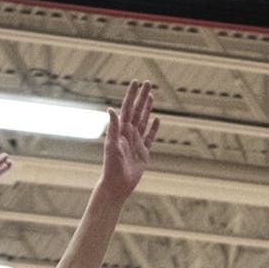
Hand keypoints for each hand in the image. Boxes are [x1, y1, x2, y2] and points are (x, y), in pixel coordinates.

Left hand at [100, 80, 158, 197]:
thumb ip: (112, 127)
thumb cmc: (111, 166)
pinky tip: (157, 119)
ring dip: (147, 108)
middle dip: (142, 97)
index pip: (127, 108)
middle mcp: (128, 134)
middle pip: (137, 111)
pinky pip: (150, 138)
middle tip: (148, 83)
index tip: (136, 82)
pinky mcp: (143, 153)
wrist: (117, 185)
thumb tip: (110, 109)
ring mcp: (136, 143)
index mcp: (120, 130)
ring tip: (151, 96)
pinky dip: (154, 128)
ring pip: (143, 121)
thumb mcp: (111, 145)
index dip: (132, 95)